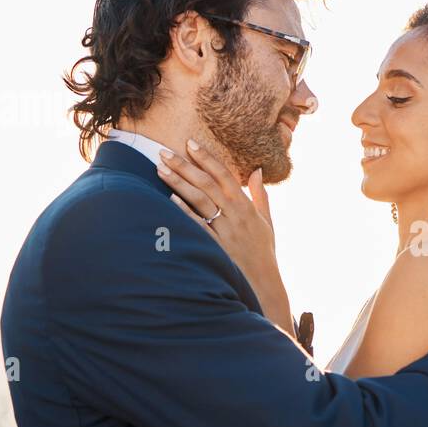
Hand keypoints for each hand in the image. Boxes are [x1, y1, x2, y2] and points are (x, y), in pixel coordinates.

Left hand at [159, 141, 292, 334]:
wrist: (264, 283)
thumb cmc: (264, 252)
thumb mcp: (267, 222)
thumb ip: (261, 195)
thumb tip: (257, 171)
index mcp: (246, 206)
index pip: (224, 175)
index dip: (207, 158)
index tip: (190, 143)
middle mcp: (236, 215)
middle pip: (207, 183)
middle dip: (185, 165)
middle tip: (164, 151)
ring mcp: (225, 230)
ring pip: (199, 200)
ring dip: (179, 182)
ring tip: (160, 169)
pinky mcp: (216, 246)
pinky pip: (198, 225)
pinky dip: (185, 211)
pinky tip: (170, 198)